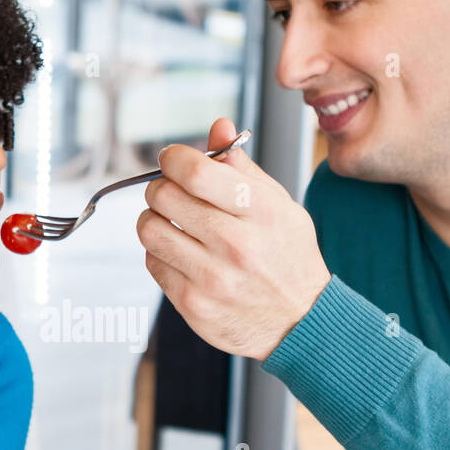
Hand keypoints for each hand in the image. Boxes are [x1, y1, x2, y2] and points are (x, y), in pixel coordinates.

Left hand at [136, 117, 330, 360]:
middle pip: (165, 197)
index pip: (197, 172)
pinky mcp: (193, 304)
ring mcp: (213, 278)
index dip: (174, 158)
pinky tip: (180, 252)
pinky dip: (159, 252)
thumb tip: (218, 127)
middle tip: (170, 191)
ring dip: (153, 218)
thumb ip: (243, 167)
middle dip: (160, 186)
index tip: (172, 159)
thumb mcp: (279, 205)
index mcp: (262, 212)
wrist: (300, 322)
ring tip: (170, 221)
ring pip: (150, 229)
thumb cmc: (287, 255)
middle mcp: (237, 245)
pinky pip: (153, 263)